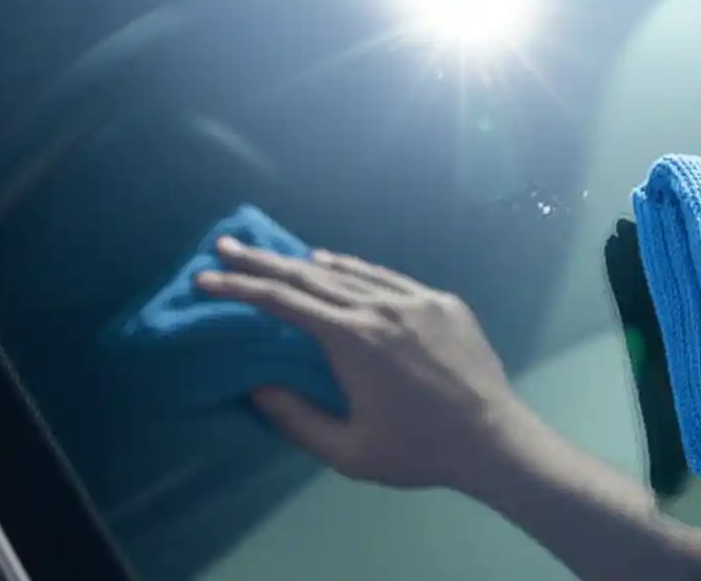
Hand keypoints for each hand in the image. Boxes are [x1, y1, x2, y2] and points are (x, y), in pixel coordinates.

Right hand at [196, 237, 518, 489]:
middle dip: (263, 262)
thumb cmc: (418, 451)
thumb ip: (297, 419)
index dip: (240, 289)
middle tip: (227, 247)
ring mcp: (417, 299)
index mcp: (354, 339)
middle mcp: (382, 307)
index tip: (206, 279)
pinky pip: (389, 278)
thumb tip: (259, 388)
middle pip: (311, 276)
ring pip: (352, 271)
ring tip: (277, 256)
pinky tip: (338, 266)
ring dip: (309, 263)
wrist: (495, 439)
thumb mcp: (348, 452)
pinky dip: (356, 270)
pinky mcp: (444, 302)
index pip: (284, 303)